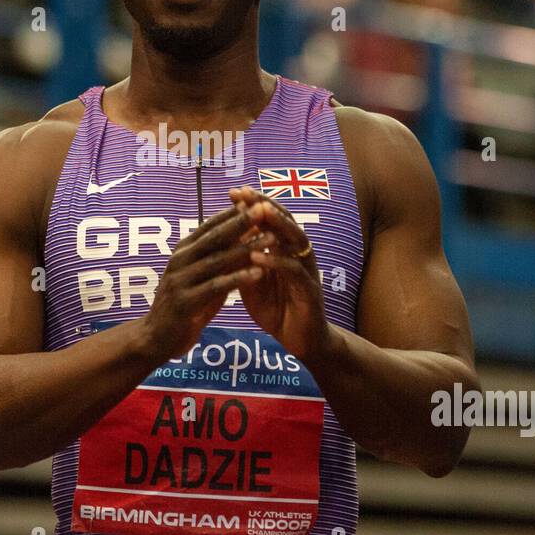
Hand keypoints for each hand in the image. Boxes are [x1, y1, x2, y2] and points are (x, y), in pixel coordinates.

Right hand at [139, 203, 268, 360]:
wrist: (155, 338)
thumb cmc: (184, 305)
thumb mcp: (203, 277)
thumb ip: (220, 258)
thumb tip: (246, 235)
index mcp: (183, 250)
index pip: (211, 225)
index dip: (234, 212)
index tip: (257, 200)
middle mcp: (180, 260)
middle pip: (215, 237)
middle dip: (241, 222)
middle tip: (264, 208)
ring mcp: (181, 280)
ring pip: (218, 259)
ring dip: (246, 248)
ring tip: (269, 239)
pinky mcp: (186, 302)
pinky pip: (217, 286)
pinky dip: (239, 278)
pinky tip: (258, 273)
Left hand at [229, 185, 330, 359]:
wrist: (301, 341)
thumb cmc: (277, 309)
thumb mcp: (253, 281)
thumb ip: (243, 261)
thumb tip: (223, 240)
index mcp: (285, 250)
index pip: (272, 220)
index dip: (255, 205)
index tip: (234, 192)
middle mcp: (299, 255)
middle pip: (286, 221)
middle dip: (265, 205)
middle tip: (245, 193)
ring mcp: (307, 271)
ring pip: (295, 240)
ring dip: (277, 225)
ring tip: (257, 213)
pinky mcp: (310, 291)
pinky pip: (294, 272)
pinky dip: (276, 262)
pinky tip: (258, 256)